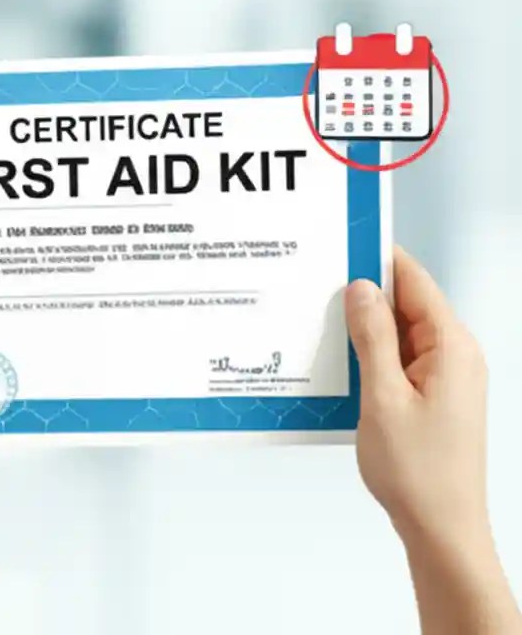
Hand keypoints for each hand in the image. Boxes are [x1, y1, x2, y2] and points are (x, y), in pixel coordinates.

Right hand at [345, 246, 488, 541]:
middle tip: (313, 284)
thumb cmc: (417, 471)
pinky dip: (370, 357)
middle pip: (406, 305)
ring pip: (398, 334)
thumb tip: (361, 287)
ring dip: (362, 329)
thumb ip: (372, 337)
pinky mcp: (433, 397)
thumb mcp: (382, 396)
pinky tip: (339, 364)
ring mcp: (446, 377)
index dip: (378, 259)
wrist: (441, 528)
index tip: (342, 242)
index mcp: (451, 347)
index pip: (415, 282)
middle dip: (363, 294)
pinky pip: (398, 361)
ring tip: (319, 325)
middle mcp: (455, 356)